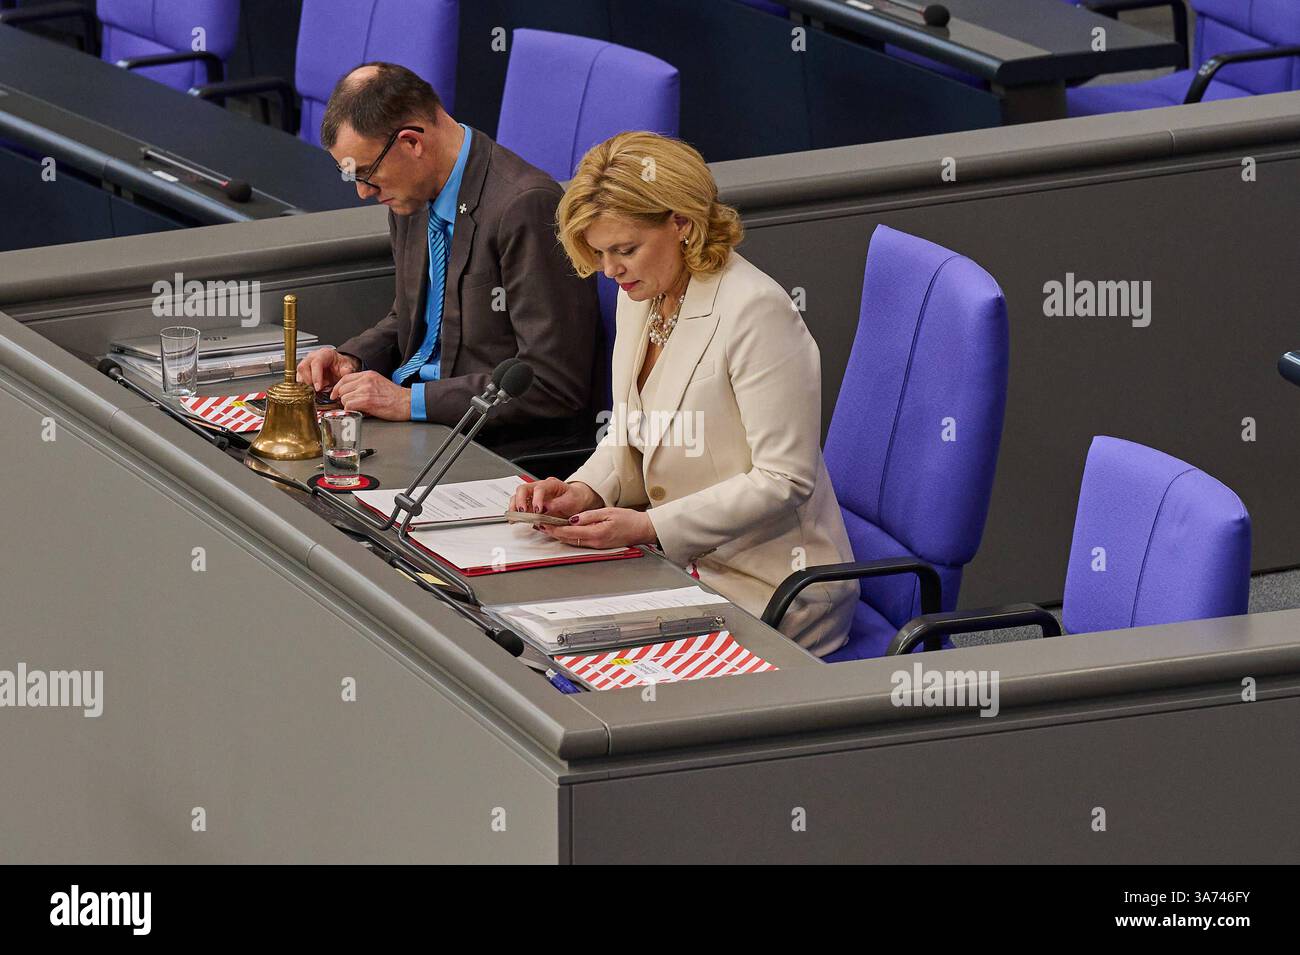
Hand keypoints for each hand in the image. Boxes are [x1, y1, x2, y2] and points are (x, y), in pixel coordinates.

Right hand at [297, 347, 360, 391]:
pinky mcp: (303, 371)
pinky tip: (313, 388)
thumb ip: (347, 369)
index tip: (318, 387)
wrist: (338, 366)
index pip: (316, 363)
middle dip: (309, 381)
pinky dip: (304, 386)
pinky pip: (298, 379)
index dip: (316, 376)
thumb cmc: (340, 365)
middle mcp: (312, 357)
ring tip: (317, 388)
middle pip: (303, 367)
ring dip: (306, 384)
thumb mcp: (347, 366)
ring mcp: (306, 363)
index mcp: (324, 354)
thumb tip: (345, 371)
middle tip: (318, 389)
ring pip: (299, 373)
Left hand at [331, 370, 410, 419]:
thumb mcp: (378, 384)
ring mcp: (365, 389)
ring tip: (358, 408)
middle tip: (349, 404)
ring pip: (344, 397)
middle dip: (343, 398)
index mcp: (368, 375)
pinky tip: (359, 411)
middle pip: (342, 388)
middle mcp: (365, 380)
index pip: (345, 378)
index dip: (338, 388)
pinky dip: (351, 410)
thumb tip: (350, 393)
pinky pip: (349, 405)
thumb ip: (364, 385)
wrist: (407, 402)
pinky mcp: (366, 400)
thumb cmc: (395, 397)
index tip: (336, 395)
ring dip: (348, 405)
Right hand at [509, 478, 602, 518]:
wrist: (577, 499)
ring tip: (515, 518)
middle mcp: (539, 487)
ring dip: (515, 507)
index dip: (536, 499)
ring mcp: (533, 495)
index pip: (539, 488)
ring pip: (517, 496)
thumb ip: (559, 503)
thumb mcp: (571, 501)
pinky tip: (515, 519)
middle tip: (522, 512)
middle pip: (523, 489)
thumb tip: (546, 507)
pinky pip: (519, 505)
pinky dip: (515, 512)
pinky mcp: (530, 503)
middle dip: (520, 501)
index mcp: (550, 484)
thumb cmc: (574, 498)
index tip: (538, 510)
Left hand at [538, 507, 656, 548]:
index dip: (555, 529)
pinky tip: (563, 531)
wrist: (642, 529)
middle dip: (553, 533)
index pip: (570, 532)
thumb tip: (572, 519)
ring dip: (559, 535)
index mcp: (597, 533)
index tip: (544, 523)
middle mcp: (595, 542)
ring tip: (547, 528)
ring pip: (572, 542)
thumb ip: (589, 516)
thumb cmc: (629, 520)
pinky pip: (580, 542)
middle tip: (540, 525)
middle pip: (568, 539)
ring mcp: (597, 546)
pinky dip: (569, 537)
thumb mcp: (608, 512)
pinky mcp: (598, 545)